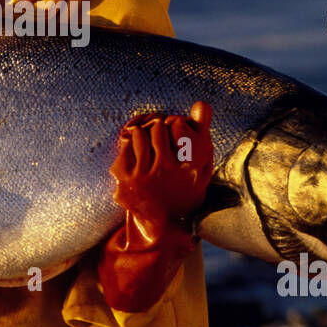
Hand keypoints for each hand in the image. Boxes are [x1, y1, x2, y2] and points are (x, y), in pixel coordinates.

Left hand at [109, 101, 213, 222]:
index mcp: (188, 167)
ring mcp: (142, 176)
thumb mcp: (201, 164)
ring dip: (144, 131)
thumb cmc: (184, 187)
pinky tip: (137, 152)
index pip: (178, 125)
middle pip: (157, 127)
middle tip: (160, 130)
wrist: (162, 223)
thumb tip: (202, 103)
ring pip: (139, 134)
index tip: (176, 130)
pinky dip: (130, 144)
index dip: (176, 124)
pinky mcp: (124, 180)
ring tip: (149, 138)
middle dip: (159, 125)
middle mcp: (165, 171)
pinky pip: (125, 147)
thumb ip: (202, 131)